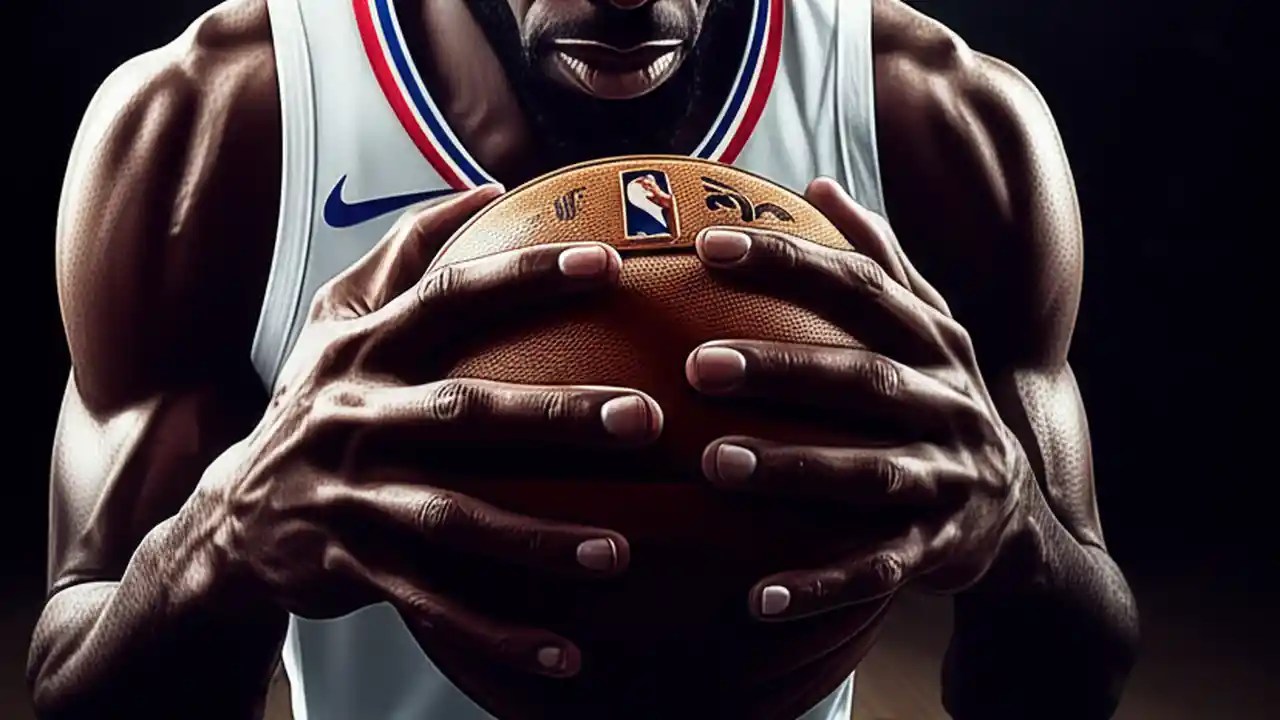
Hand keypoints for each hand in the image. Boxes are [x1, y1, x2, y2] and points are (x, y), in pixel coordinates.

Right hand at [196, 185, 661, 676]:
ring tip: (619, 551)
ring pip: (452, 520)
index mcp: (362, 348)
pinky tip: (569, 652)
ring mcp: (351, 498)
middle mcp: (354, 417)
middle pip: (464, 413)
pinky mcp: (351, 568)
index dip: (523, 275)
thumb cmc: (317, 400)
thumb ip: (401, 251)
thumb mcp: (336, 320)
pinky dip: (497, 633)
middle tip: (645, 420)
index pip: (448, 296)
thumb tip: (479, 186)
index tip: (607, 261)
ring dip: (536, 540)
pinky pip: (434, 606)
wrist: (233, 519)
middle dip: (554, 416)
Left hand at [685, 178, 1034, 619]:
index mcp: (936, 341)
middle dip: (783, 370)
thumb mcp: (928, 328)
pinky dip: (820, 583)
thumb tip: (820, 181)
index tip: (706, 245)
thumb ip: (881, 260)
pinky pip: (877, 569)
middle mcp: (948, 402)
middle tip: (696, 365)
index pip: (861, 286)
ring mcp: (948, 478)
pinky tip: (756, 597)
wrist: (1019, 518)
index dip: (789, 260)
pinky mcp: (940, 548)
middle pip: (864, 378)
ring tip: (715, 464)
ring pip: (870, 473)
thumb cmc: (942, 404)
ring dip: (795, 469)